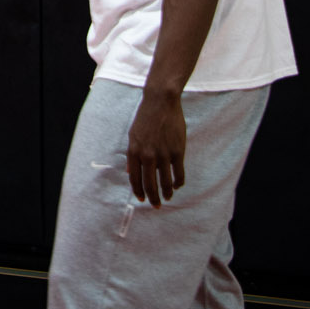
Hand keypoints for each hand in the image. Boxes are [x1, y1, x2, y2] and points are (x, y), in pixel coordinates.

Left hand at [127, 89, 187, 207]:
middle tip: (156, 205)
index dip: (139, 191)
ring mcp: (163, 154)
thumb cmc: (146, 118)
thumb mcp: (133, 135)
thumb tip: (131, 171)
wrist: (160, 102)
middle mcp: (147, 155)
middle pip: (150, 185)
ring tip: (168, 198)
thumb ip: (132, 154)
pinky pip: (178, 174)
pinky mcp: (177, 152)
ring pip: (165, 182)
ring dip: (167, 193)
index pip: (135, 178)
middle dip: (153, 198)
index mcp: (134, 151)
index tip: (142, 199)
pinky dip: (178, 183)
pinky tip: (177, 186)